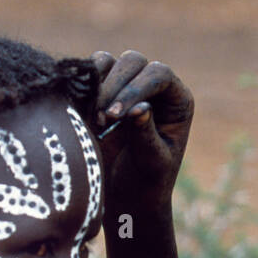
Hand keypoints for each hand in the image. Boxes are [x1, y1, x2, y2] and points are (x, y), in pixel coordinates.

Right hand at [91, 49, 193, 216]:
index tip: (115, 117)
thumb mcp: (151, 163)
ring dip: (97, 87)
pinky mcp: (101, 90)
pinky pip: (88, 73)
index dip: (136, 88)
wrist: (123, 195)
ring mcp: (126, 85)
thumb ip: (147, 135)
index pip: (159, 75)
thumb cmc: (146, 182)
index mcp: (177, 101)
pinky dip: (82, 88)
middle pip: (133, 62)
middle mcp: (153, 87)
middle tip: (103, 120)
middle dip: (114, 87)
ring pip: (108, 61)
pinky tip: (80, 114)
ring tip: (94, 122)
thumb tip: (140, 107)